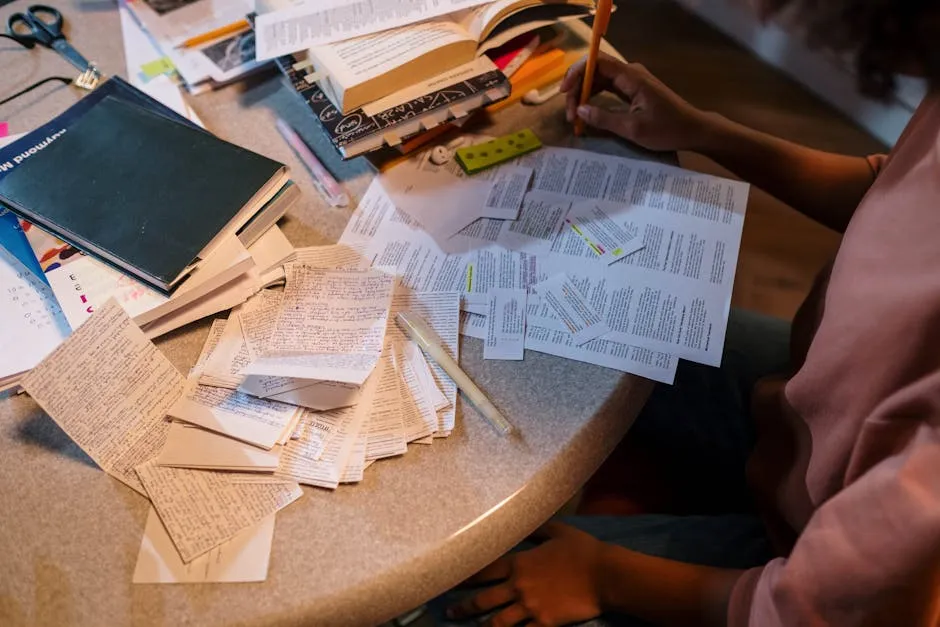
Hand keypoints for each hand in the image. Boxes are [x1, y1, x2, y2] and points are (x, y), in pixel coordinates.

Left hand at [447, 522, 604, 626]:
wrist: (604, 575)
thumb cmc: (582, 550)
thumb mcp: (557, 531)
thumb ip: (536, 528)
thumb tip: (523, 519)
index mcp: (519, 562)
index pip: (483, 570)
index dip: (464, 576)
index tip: (449, 578)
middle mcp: (519, 586)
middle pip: (483, 599)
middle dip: (463, 607)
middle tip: (450, 612)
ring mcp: (530, 607)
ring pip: (496, 622)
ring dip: (480, 626)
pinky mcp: (543, 623)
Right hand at [560, 54, 710, 151]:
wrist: (692, 130)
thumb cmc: (666, 129)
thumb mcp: (633, 129)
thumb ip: (604, 118)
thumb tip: (580, 110)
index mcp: (631, 77)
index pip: (597, 62)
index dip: (577, 73)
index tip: (564, 92)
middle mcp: (630, 73)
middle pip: (595, 71)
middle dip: (578, 89)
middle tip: (570, 114)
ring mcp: (632, 80)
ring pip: (599, 79)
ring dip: (584, 95)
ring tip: (576, 117)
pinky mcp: (633, 89)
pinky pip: (607, 87)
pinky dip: (595, 98)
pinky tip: (587, 112)